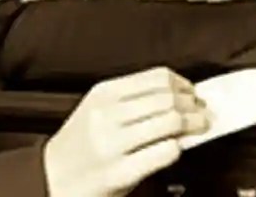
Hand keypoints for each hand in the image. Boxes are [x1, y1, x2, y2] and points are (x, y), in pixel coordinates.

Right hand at [43, 66, 209, 196]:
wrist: (51, 177)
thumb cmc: (80, 145)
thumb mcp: (98, 110)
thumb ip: (133, 100)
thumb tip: (180, 96)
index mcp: (103, 93)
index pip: (157, 77)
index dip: (184, 84)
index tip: (194, 93)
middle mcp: (107, 115)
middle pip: (168, 98)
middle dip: (194, 106)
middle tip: (204, 112)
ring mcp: (113, 144)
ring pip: (170, 122)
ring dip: (194, 125)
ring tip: (200, 128)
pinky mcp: (120, 172)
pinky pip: (164, 153)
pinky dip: (178, 148)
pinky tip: (177, 149)